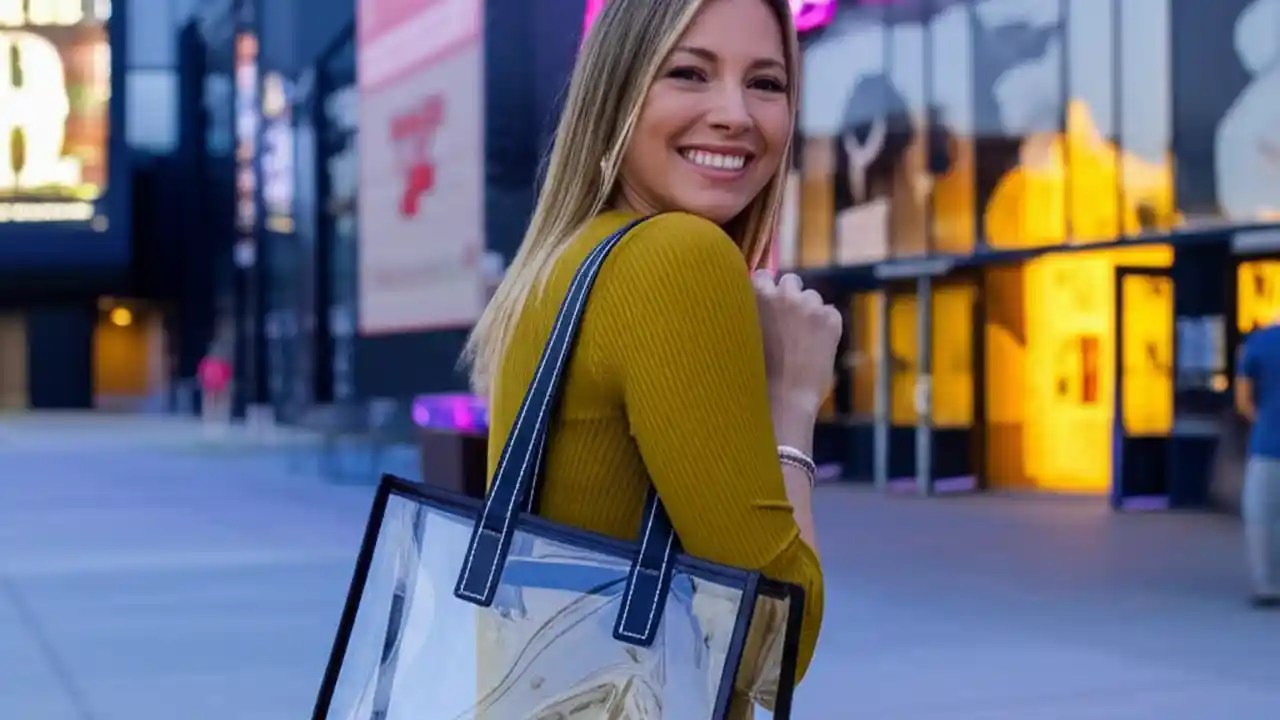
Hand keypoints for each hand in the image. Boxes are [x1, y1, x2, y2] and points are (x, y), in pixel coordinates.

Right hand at [752, 271, 843, 416]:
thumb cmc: (755, 377)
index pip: (764, 276)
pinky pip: (831, 314)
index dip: (769, 290)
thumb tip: (763, 307)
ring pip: (813, 298)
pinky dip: (827, 327)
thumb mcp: (743, 337)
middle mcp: (782, 294)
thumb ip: (754, 316)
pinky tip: (817, 349)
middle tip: (789, 322)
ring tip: (803, 342)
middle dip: (791, 297)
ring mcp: (808, 305)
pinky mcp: (830, 318)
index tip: (770, 303)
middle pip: (791, 281)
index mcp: (755, 296)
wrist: (782, 401)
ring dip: (809, 312)